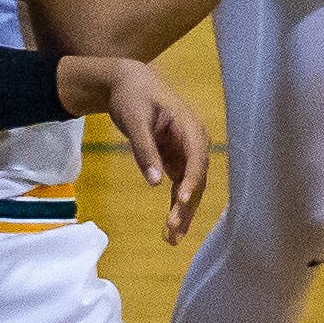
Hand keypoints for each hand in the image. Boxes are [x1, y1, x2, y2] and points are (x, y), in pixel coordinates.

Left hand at [56, 57, 209, 243]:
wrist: (126, 83)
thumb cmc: (131, 96)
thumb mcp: (134, 120)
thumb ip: (145, 150)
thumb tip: (155, 183)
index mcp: (188, 125)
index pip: (197, 157)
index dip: (192, 181)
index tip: (182, 202)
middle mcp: (192, 140)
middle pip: (197, 176)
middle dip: (187, 204)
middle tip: (172, 231)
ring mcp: (185, 150)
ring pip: (191, 185)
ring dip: (183, 210)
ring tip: (172, 239)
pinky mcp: (175, 158)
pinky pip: (180, 185)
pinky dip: (176, 205)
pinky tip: (171, 227)